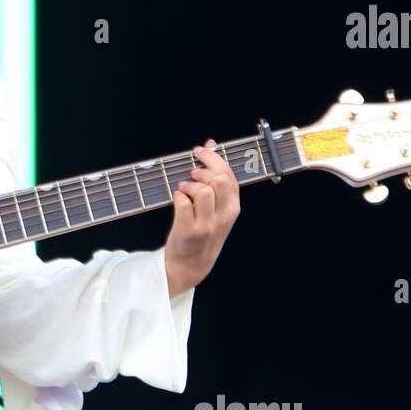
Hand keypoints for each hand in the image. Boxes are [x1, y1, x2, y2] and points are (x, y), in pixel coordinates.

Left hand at [164, 138, 239, 295]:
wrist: (190, 264)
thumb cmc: (203, 231)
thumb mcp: (216, 207)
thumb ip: (215, 179)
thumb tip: (210, 145)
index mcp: (233, 208)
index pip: (229, 175)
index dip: (213, 158)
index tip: (199, 151)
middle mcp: (223, 216)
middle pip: (219, 180)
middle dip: (202, 169)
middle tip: (192, 173)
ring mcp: (207, 225)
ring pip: (203, 191)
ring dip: (189, 185)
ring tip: (184, 189)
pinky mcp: (189, 231)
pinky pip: (182, 203)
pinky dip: (177, 197)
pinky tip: (178, 200)